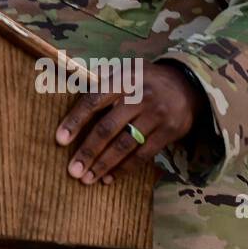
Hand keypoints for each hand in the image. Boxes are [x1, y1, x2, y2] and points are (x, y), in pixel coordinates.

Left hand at [54, 61, 205, 184]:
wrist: (188, 85)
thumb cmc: (145, 79)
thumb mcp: (125, 69)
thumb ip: (101, 79)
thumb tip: (73, 85)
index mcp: (123, 79)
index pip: (93, 101)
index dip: (76, 121)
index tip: (60, 140)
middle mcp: (139, 96)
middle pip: (108, 128)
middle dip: (88, 151)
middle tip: (73, 170)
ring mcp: (156, 115)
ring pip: (125, 145)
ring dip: (104, 164)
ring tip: (87, 179)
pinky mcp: (169, 132)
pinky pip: (143, 155)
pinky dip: (125, 168)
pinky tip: (110, 177)